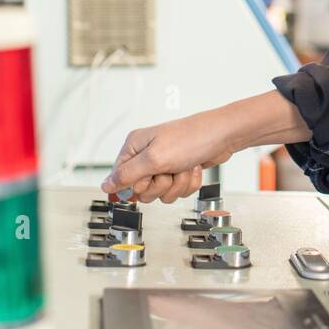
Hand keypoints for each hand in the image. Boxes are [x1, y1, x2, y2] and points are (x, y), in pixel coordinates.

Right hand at [104, 113, 232, 202]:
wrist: (224, 136)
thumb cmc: (192, 138)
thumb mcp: (155, 158)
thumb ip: (127, 175)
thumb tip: (105, 186)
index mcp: (134, 147)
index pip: (120, 179)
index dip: (136, 184)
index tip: (149, 177)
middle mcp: (147, 155)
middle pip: (142, 190)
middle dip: (160, 185)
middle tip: (169, 170)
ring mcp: (164, 164)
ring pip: (162, 193)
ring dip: (177, 184)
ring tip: (184, 167)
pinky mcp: (178, 171)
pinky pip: (177, 190)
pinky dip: (188, 183)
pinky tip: (193, 169)